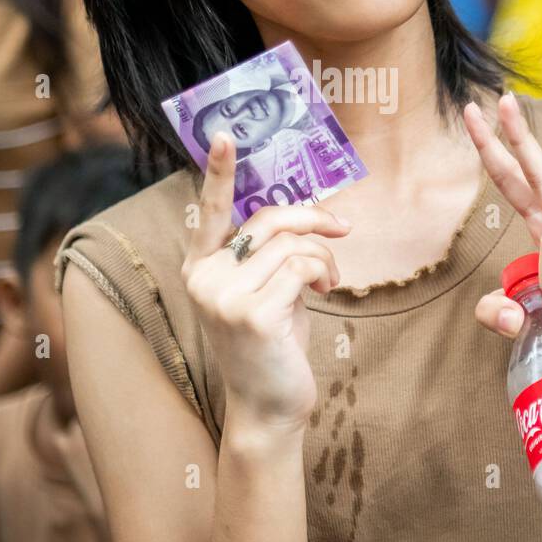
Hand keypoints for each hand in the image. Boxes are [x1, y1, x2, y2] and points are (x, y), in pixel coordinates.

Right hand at [180, 131, 351, 431]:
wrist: (269, 407)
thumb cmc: (273, 344)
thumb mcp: (268, 288)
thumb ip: (272, 251)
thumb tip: (312, 213)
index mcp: (200, 266)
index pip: (208, 209)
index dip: (217, 170)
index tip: (224, 134)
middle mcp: (203, 277)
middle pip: (269, 217)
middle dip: (314, 219)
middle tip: (341, 231)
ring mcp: (223, 296)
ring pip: (292, 243)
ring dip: (325, 256)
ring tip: (329, 281)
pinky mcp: (251, 315)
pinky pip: (303, 266)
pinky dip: (325, 272)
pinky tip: (326, 293)